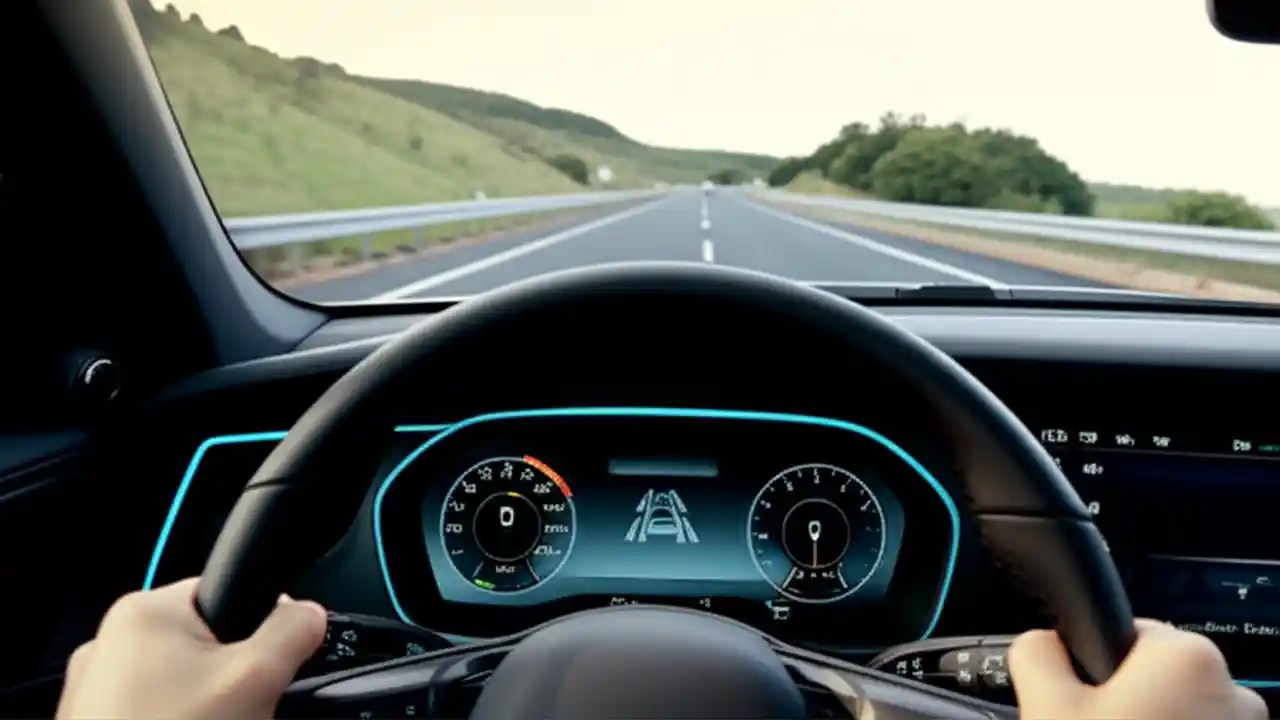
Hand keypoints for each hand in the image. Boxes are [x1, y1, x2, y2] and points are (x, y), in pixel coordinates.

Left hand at [56, 578, 325, 719]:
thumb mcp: (256, 679)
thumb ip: (292, 632)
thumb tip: (308, 613)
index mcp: (144, 612)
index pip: (224, 593)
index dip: (257, 630)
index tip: (259, 670)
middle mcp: (107, 642)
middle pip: (204, 644)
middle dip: (228, 678)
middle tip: (236, 712)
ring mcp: (92, 688)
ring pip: (178, 683)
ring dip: (202, 705)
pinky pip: (152, 710)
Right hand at [1010, 619, 1265, 719]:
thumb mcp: (1046, 707)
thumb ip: (1035, 653)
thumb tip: (1041, 642)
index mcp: (1185, 657)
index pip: (1130, 634)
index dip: (1097, 668)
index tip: (1083, 702)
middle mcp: (1233, 690)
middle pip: (1158, 678)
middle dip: (1128, 703)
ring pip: (1181, 714)